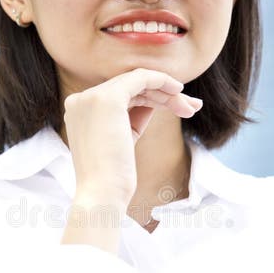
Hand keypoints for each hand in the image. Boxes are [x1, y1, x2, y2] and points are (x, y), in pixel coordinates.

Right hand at [63, 68, 202, 205]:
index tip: (179, 109)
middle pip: (131, 88)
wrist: (102, 195)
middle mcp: (80, 100)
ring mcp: (91, 97)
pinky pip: (141, 77)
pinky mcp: (108, 98)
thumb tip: (156, 99)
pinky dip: (161, 80)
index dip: (152, 99)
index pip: (121, 96)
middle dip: (164, 96)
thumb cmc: (114, 178)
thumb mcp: (124, 140)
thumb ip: (133, 117)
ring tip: (192, 108)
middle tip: (192, 108)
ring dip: (168, 94)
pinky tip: (179, 91)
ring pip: (138, 82)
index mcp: (80, 111)